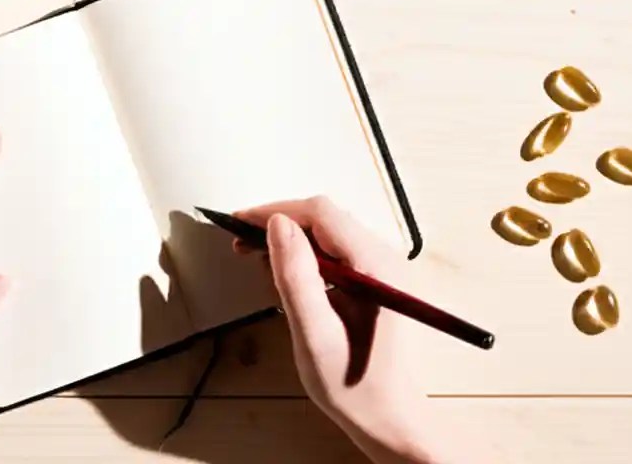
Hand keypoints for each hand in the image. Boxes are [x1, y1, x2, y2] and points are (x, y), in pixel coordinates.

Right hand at [234, 197, 453, 463]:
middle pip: (325, 219)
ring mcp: (385, 271)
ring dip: (292, 242)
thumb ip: (296, 277)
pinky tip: (289, 279)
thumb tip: (277, 226)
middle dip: (279, 226)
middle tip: (241, 247)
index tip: (239, 225)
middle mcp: (387, 260)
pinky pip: (338, 254)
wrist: (392, 419)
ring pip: (330, 234)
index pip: (320, 213)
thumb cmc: (356, 386)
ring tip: (260, 264)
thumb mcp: (315, 334)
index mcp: (376, 267)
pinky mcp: (379, 283)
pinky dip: (308, 258)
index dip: (275, 212)